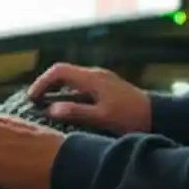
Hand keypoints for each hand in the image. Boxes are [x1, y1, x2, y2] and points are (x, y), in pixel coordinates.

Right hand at [27, 63, 151, 134]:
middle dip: (46, 85)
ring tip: (45, 107)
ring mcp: (102, 80)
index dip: (42, 82)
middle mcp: (97, 75)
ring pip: (73, 79)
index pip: (59, 71)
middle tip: (34, 102)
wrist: (157, 115)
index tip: (31, 97)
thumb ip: (76, 112)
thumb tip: (50, 109)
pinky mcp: (107, 88)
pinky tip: (66, 109)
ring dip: (57, 90)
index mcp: (93, 79)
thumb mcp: (101, 117)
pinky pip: (81, 86)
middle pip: (64, 73)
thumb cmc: (131, 117)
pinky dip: (68, 94)